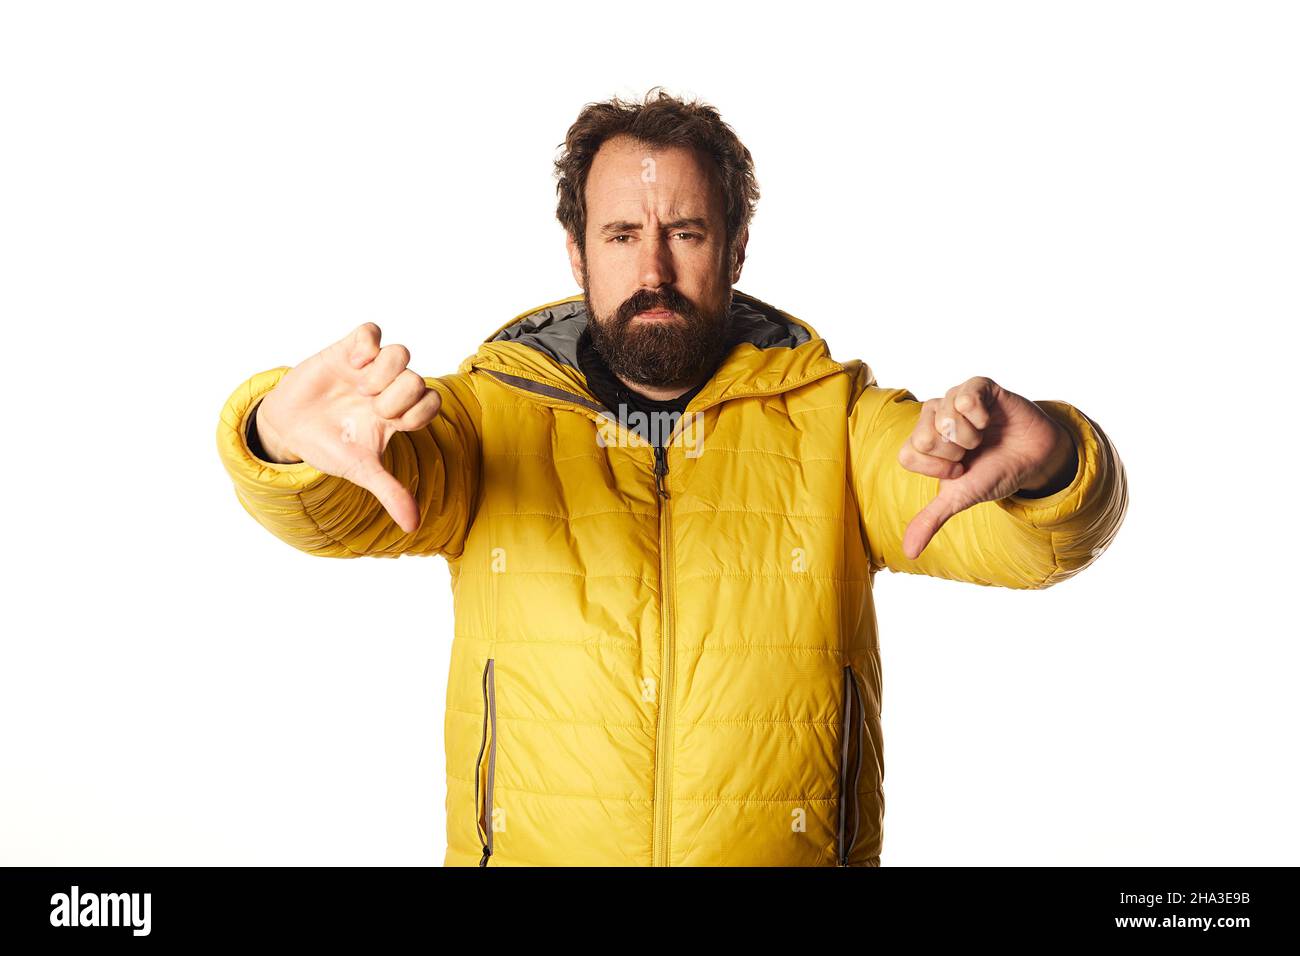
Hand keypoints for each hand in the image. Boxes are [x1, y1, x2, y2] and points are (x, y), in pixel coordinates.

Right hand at [256, 323, 442, 533]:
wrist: (289, 428)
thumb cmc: (329, 447)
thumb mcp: (360, 471)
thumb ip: (389, 492)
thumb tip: (412, 526)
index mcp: (398, 415)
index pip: (431, 402)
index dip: (419, 412)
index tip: (390, 424)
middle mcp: (389, 389)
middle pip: (417, 378)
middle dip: (397, 395)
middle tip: (371, 406)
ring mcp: (370, 369)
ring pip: (400, 353)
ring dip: (383, 371)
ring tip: (359, 385)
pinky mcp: (347, 350)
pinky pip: (371, 331)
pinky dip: (366, 345)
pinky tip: (350, 364)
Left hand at [898, 376, 1075, 559]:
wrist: (1034, 460)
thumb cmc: (994, 473)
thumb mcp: (961, 498)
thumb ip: (931, 519)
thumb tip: (909, 552)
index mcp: (922, 441)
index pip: (909, 454)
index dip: (938, 469)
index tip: (958, 469)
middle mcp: (933, 416)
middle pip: (925, 437)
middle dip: (955, 454)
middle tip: (973, 452)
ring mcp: (954, 398)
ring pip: (945, 418)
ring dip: (970, 437)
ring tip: (983, 438)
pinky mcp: (978, 386)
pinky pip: (965, 396)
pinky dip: (980, 416)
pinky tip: (989, 420)